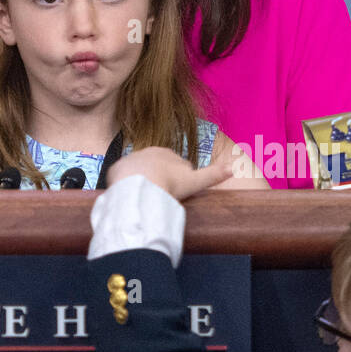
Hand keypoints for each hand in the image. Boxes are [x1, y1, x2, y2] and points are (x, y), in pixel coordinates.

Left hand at [107, 147, 232, 201]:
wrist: (140, 185)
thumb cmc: (168, 183)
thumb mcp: (195, 181)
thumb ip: (213, 175)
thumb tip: (233, 168)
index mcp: (168, 154)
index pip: (177, 164)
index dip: (179, 179)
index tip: (178, 191)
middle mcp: (149, 152)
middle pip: (157, 166)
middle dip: (161, 178)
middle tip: (163, 197)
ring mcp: (132, 160)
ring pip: (139, 172)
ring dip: (143, 182)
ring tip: (146, 199)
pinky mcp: (117, 169)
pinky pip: (123, 177)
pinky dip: (126, 185)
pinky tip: (130, 197)